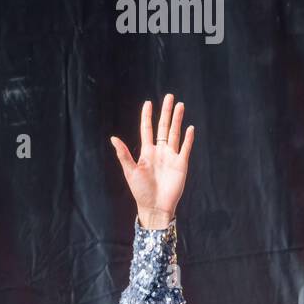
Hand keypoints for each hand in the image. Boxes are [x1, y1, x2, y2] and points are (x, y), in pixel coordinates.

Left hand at [110, 94, 194, 228]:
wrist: (155, 207)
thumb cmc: (141, 192)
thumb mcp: (130, 171)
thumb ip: (123, 154)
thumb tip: (113, 138)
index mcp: (147, 152)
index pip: (147, 130)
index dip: (147, 116)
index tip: (148, 103)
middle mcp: (160, 152)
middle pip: (163, 127)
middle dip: (166, 112)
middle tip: (169, 96)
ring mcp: (171, 157)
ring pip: (175, 134)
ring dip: (177, 120)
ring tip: (180, 105)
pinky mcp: (181, 164)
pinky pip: (185, 148)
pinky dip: (188, 138)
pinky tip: (189, 128)